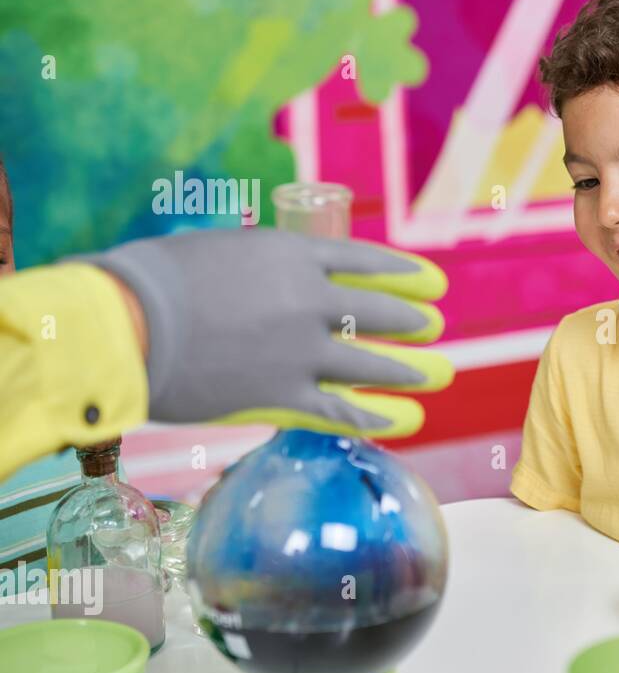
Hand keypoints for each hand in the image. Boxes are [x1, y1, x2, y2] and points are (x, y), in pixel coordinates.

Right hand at [79, 230, 451, 436]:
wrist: (124, 322)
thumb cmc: (152, 279)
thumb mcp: (221, 252)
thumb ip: (260, 270)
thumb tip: (271, 284)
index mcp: (293, 254)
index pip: (367, 261)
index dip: (405, 274)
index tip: (433, 281)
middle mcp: (310, 300)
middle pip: (380, 312)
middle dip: (414, 322)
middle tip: (436, 327)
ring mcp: (301, 349)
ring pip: (372, 364)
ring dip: (410, 372)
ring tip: (439, 374)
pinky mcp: (282, 394)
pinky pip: (342, 410)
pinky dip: (377, 417)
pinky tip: (405, 419)